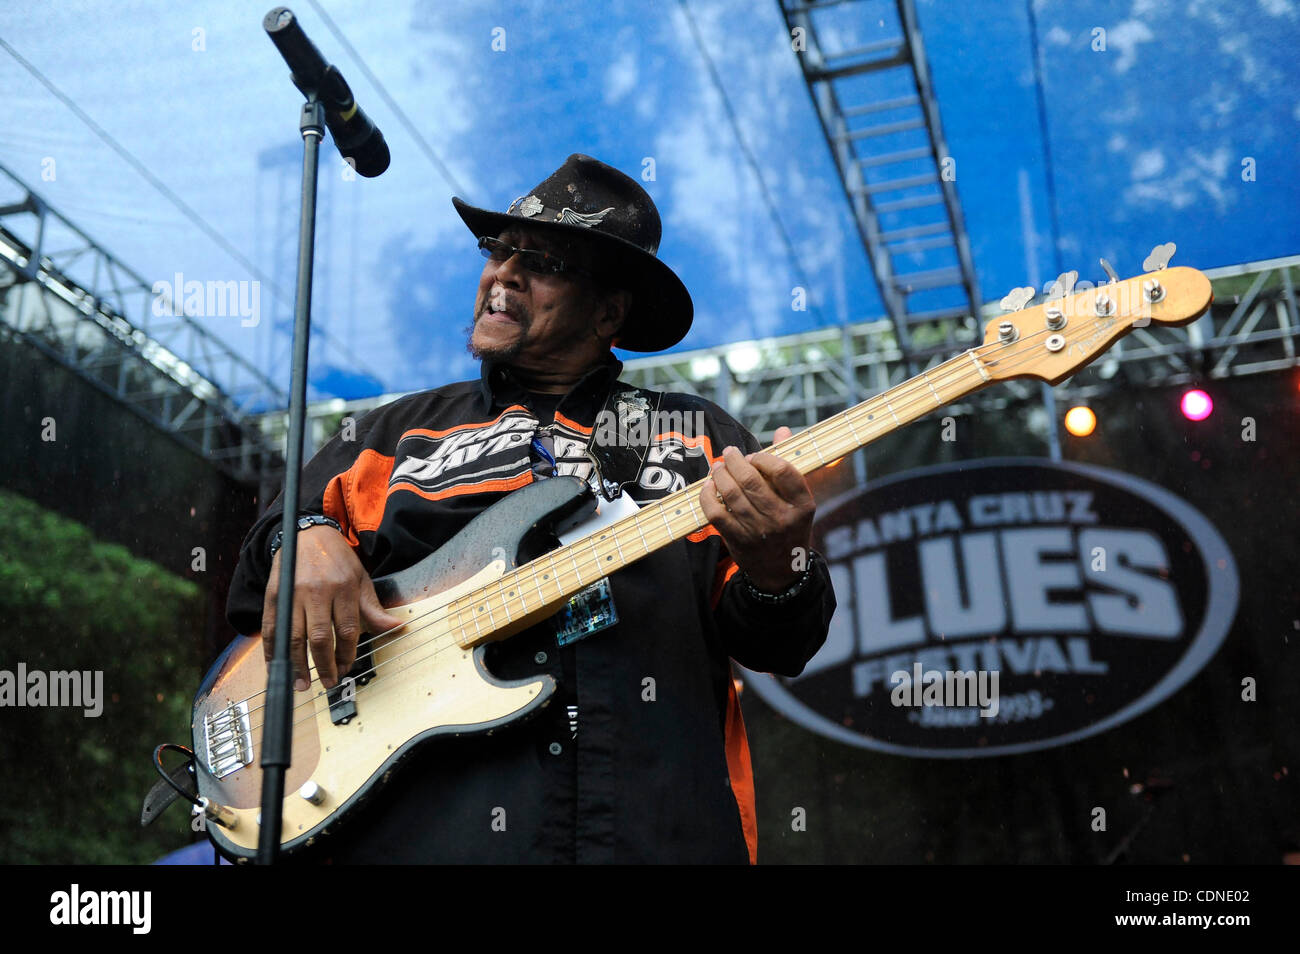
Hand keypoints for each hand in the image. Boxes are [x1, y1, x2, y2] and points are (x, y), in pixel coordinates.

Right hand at [261, 524, 402, 690]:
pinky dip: (272, 652)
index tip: (347, 668)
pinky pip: (272, 629)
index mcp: (342, 587)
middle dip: (324, 665)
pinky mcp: (274, 596)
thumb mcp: (360, 578)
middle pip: (319, 637)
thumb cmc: (336, 559)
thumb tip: (396, 627)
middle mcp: (316, 592)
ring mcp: (292, 594)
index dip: (347, 654)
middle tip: (329, 681)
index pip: (347, 630)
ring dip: (298, 665)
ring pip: (294, 637)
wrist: (307, 534)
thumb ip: (373, 608)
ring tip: (303, 683)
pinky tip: (279, 666)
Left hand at [699, 425, 815, 591]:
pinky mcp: (738, 541)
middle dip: (735, 460)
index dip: (764, 457)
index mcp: (802, 505)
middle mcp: (782, 518)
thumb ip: (789, 464)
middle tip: (730, 453)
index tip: (755, 455)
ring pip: (732, 494)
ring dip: (720, 475)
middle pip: (752, 480)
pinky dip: (708, 496)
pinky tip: (708, 486)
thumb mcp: (799, 500)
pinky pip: (716, 514)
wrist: (781, 572)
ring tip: (718, 467)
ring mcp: (759, 531)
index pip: (783, 471)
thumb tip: (783, 430)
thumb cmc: (790, 526)